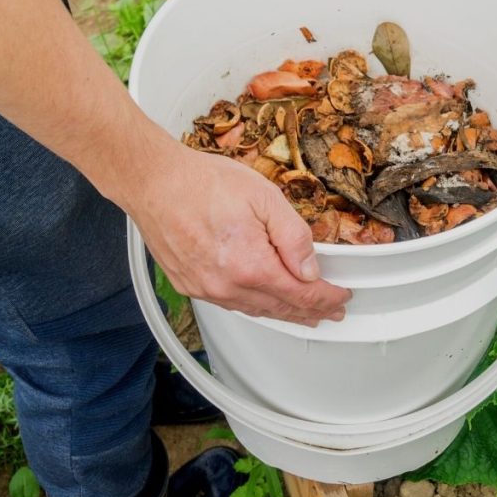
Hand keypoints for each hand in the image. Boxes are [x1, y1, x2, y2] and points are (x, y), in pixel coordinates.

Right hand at [128, 144, 350, 325]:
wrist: (154, 182)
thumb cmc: (202, 183)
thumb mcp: (266, 198)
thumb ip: (294, 237)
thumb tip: (310, 269)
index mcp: (251, 265)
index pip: (301, 294)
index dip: (327, 298)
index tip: (342, 296)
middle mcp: (227, 286)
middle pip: (281, 308)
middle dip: (312, 311)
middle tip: (332, 310)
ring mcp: (206, 289)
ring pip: (256, 310)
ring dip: (284, 313)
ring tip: (305, 314)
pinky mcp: (190, 285)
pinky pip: (232, 304)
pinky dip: (255, 306)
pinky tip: (265, 303)